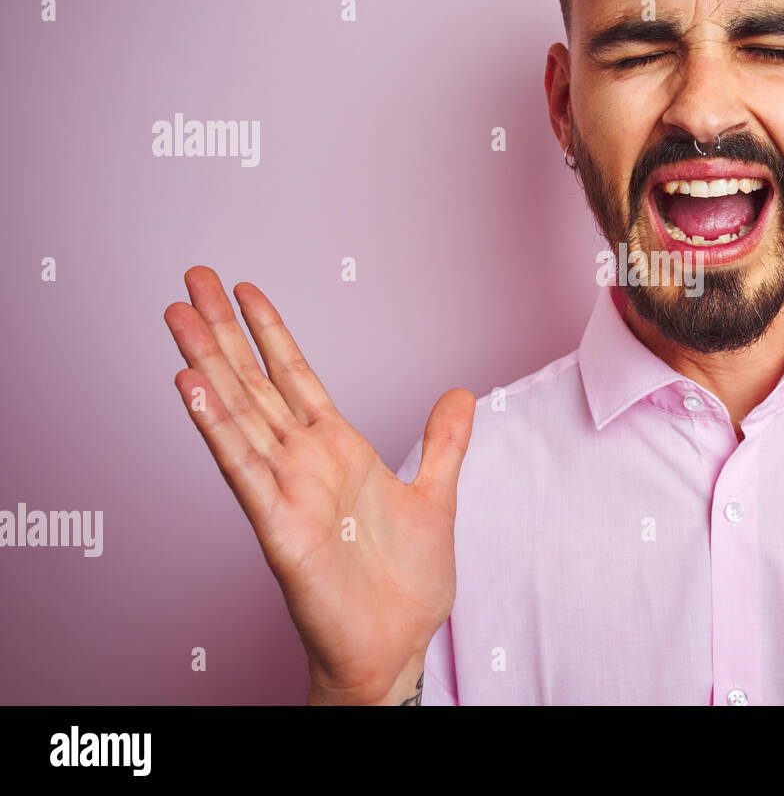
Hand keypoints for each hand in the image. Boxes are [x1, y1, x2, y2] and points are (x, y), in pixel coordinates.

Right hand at [164, 266, 474, 704]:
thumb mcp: (436, 495)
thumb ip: (444, 443)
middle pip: (254, 383)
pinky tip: (192, 389)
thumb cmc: (404, 583)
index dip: (270, 333)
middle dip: (224, 332)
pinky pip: (243, 470)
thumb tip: (461, 393)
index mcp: (336, 450)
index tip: (244, 290)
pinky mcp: (279, 527)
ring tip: (179, 319)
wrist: (397, 646)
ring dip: (207, 367)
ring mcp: (286, 492)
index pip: (294, 376)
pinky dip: (217, 429)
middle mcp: (302, 464)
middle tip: (191, 279)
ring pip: (239, 416)